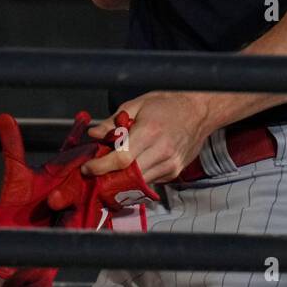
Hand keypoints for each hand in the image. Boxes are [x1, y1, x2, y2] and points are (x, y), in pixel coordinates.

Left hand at [82, 92, 215, 185]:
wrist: (199, 110)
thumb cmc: (168, 104)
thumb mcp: (137, 104)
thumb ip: (113, 121)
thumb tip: (94, 134)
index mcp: (150, 132)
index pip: (121, 158)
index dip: (101, 166)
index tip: (87, 167)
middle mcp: (162, 152)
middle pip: (128, 176)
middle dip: (107, 177)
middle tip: (94, 172)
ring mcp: (170, 165)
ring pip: (138, 183)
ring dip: (121, 180)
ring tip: (110, 170)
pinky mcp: (174, 172)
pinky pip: (150, 181)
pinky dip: (137, 177)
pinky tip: (132, 166)